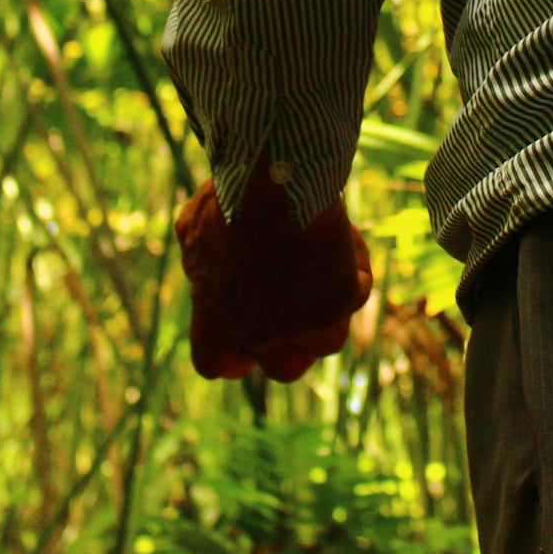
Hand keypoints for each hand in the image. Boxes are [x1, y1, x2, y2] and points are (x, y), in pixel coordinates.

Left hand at [176, 160, 371, 381]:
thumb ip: (198, 258)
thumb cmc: (231, 198)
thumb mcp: (195, 226)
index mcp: (215, 317)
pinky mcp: (343, 302)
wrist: (277, 184)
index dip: (235, 354)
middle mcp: (259, 331)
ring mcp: (304, 323)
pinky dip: (354, 269)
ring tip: (326, 264)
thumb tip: (200, 266)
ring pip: (329, 341)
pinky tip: (345, 238)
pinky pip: (357, 294)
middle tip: (298, 309)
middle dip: (293, 346)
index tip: (247, 336)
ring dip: (330, 310)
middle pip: (284, 369)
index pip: (214, 364)